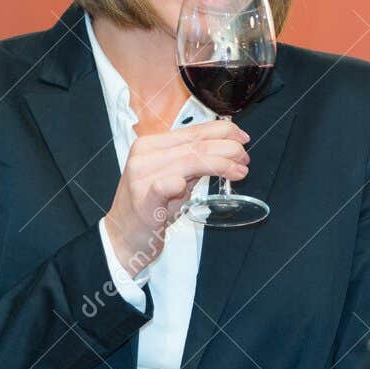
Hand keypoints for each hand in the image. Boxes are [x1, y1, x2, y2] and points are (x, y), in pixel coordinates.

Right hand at [102, 120, 249, 276]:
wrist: (124, 237)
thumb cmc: (150, 207)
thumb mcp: (174, 178)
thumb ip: (193, 162)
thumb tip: (224, 149)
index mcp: (151, 145)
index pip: (193, 131)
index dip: (223, 131)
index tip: (243, 138)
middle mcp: (145, 155)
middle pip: (196, 145)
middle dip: (228, 149)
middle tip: (245, 158)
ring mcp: (142, 176)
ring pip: (190, 161)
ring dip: (222, 165)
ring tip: (240, 171)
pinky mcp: (143, 198)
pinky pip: (164, 184)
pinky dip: (180, 182)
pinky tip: (195, 184)